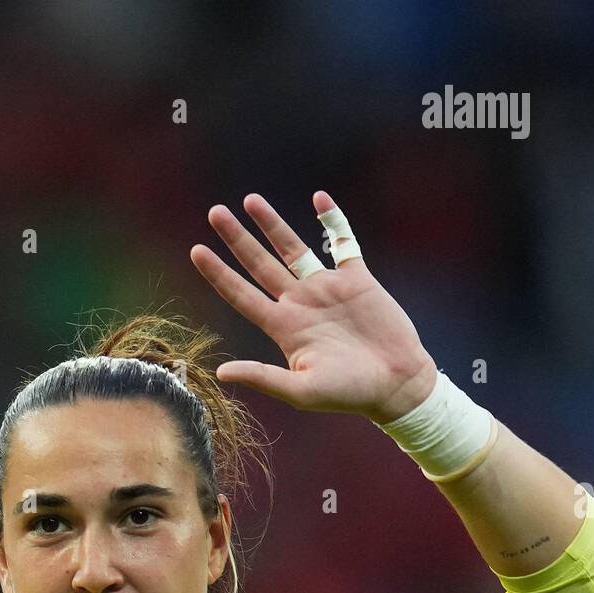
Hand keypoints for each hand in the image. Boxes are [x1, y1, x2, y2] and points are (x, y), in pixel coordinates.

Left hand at [190, 190, 436, 422]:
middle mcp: (300, 304)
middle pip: (260, 264)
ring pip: (293, 248)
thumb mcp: (302, 391)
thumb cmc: (349, 394)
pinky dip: (333, 221)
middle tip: (215, 212)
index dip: (218, 274)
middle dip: (238, 239)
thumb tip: (220, 372)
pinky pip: (342, 243)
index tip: (196, 250)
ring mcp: (327, 289)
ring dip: (272, 224)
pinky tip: (320, 198)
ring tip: (250, 200)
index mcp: (284, 328)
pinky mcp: (357, 279)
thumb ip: (263, 377)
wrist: (397, 384)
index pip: (242, 295)